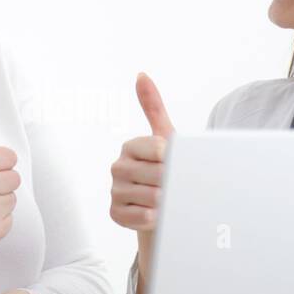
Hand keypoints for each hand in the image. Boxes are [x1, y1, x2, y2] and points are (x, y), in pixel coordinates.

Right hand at [109, 73, 173, 232]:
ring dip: (167, 203)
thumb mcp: (167, 138)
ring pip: (152, 197)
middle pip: (158, 176)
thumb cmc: (169, 171)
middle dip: (174, 184)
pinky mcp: (115, 213)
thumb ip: (154, 107)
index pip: (159, 150)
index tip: (178, 164)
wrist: (165, 208)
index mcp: (131, 146)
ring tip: (169, 201)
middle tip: (176, 187)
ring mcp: (115, 191)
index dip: (175, 161)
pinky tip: (157, 214)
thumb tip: (141, 74)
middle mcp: (118, 166)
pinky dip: (155, 218)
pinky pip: (142, 217)